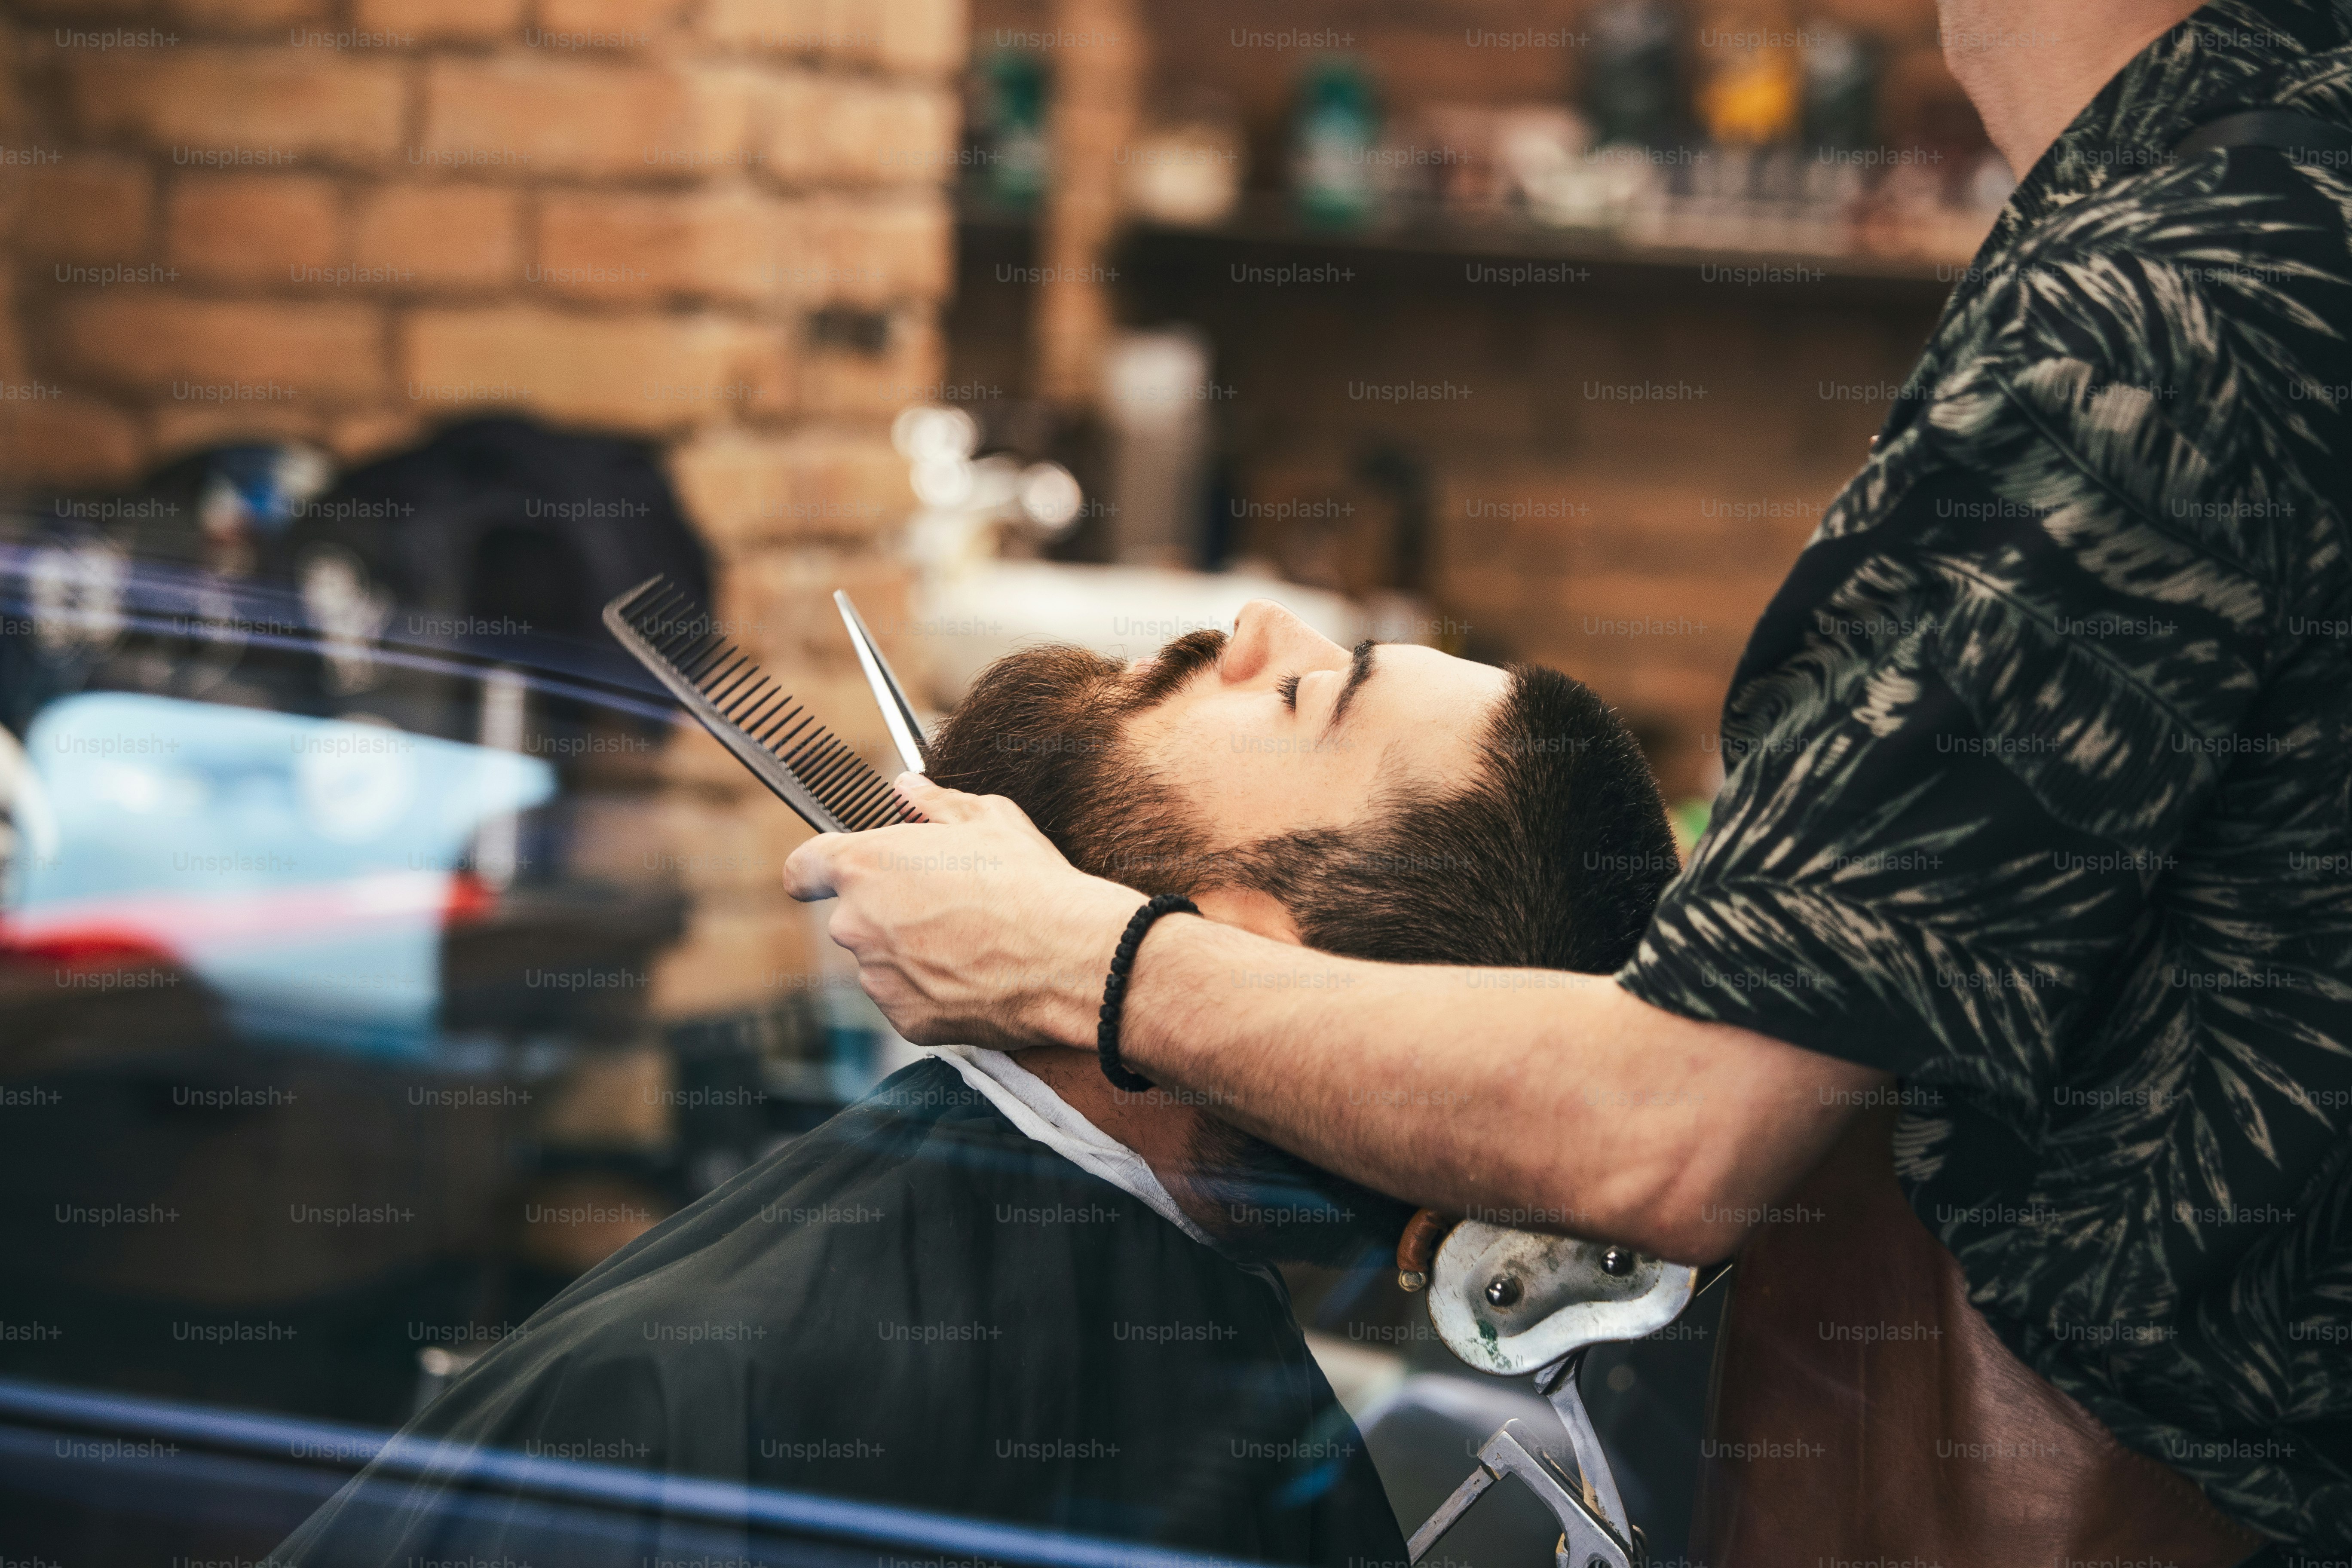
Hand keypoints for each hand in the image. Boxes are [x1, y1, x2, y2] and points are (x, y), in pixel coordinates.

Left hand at [782, 774, 1141, 1049]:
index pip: (803, 868)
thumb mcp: (987, 818)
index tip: (827, 876)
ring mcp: (879, 978)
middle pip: (853, 916)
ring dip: (910, 951)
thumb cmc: (1028, 882)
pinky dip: (933, 990)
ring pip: (881, 961)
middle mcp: (857, 925)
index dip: (815, 871)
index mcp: (865, 866)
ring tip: (971, 941)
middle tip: (944, 904)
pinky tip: (977, 974)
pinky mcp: (906, 1020)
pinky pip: (908, 999)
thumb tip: (907, 789)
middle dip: (887, 910)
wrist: (1068, 957)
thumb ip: (934, 802)